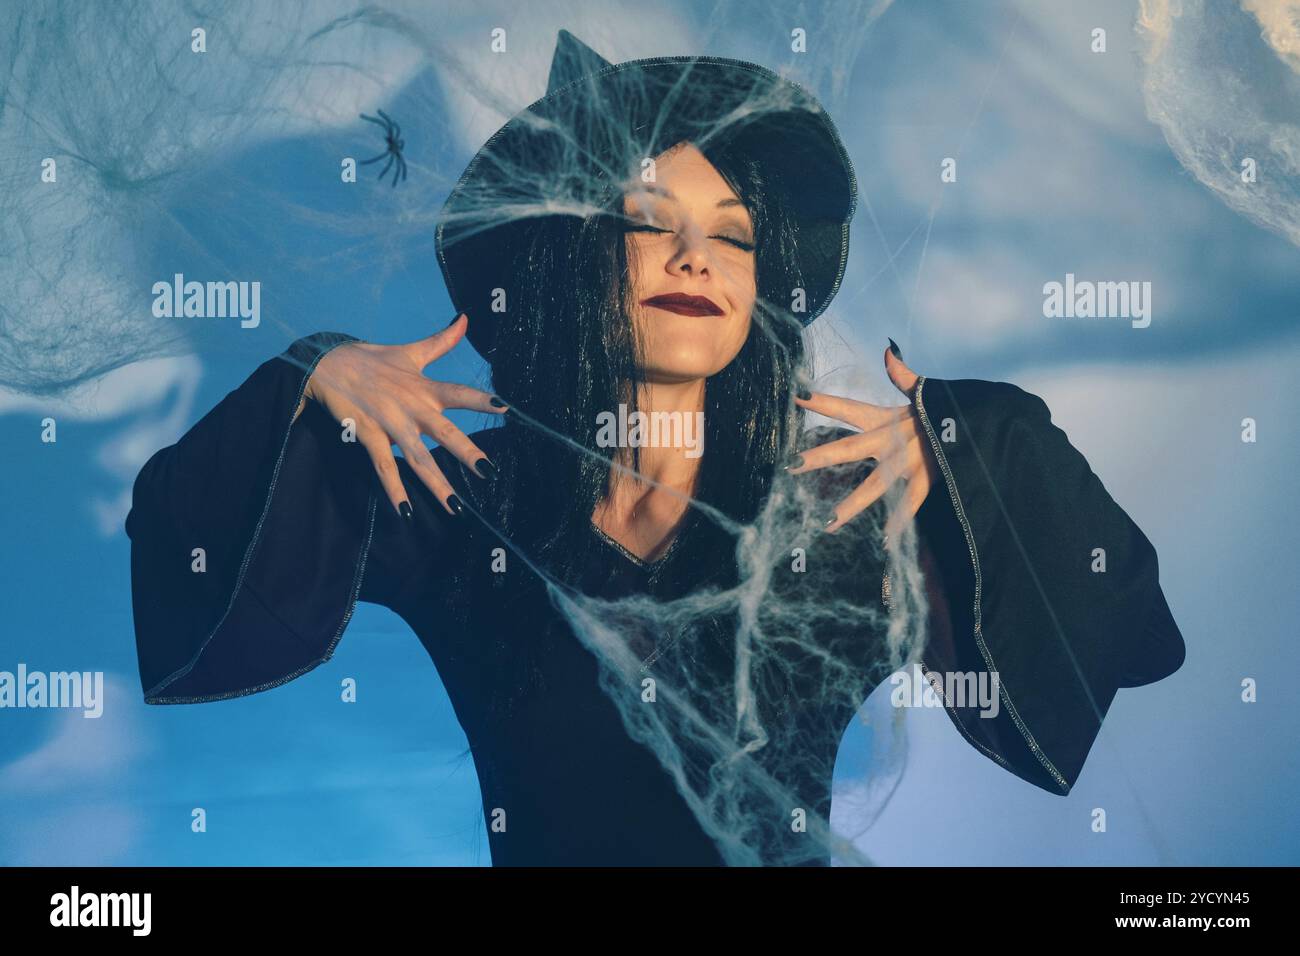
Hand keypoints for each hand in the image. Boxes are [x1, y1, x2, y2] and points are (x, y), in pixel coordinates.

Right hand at [300, 313, 507, 516]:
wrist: (326, 363)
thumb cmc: (372, 359)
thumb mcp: (410, 351)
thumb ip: (442, 340)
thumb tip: (465, 319)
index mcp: (424, 387)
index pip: (460, 393)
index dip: (482, 399)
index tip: (506, 409)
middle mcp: (411, 407)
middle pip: (444, 432)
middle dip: (467, 452)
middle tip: (489, 472)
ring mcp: (390, 424)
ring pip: (417, 458)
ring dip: (437, 484)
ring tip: (456, 508)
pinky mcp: (368, 435)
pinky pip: (383, 467)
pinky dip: (394, 490)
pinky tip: (405, 512)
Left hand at [789, 342, 939, 550]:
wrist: (991, 421)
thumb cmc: (953, 409)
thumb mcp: (927, 393)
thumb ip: (904, 376)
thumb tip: (888, 351)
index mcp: (888, 418)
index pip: (848, 408)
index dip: (822, 401)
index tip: (795, 396)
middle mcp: (893, 440)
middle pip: (849, 448)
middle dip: (819, 457)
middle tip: (790, 465)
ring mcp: (910, 461)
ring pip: (875, 485)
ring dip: (851, 504)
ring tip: (827, 522)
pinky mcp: (929, 478)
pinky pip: (911, 504)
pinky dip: (899, 523)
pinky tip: (885, 543)